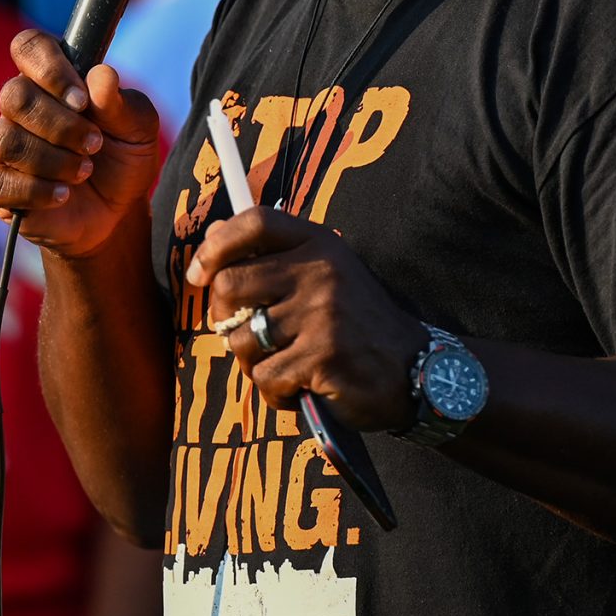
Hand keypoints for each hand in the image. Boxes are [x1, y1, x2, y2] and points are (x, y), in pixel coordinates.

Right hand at [0, 31, 163, 257]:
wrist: (117, 210)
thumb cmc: (124, 156)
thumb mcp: (139, 128)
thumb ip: (121, 102)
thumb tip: (101, 76)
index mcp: (54, 79)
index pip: (29, 47)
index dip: (50, 68)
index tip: (82, 100)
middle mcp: (22, 106)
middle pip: (14, 95)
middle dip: (60, 125)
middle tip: (95, 144)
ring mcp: (5, 144)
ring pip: (7, 140)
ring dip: (54, 160)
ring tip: (85, 171)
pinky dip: (35, 190)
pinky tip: (62, 195)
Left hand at [189, 209, 427, 431]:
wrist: (415, 370)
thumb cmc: (357, 325)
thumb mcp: (326, 275)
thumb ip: (275, 259)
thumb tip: (209, 245)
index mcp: (320, 244)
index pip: (254, 222)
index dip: (215, 246)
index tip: (199, 274)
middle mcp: (320, 271)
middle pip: (229, 285)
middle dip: (222, 320)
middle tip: (242, 335)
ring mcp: (321, 313)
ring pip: (240, 340)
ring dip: (253, 363)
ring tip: (286, 365)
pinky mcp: (321, 357)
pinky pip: (265, 379)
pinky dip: (276, 393)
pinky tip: (303, 389)